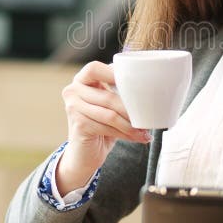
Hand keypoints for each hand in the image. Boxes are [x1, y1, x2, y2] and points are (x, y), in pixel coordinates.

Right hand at [57, 61, 150, 191]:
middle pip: (107, 96)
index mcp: (82, 79)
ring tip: (144, 130)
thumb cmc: (102, 123)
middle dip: (130, 109)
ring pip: (110, 114)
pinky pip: (108, 127)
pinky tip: (137, 137)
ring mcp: (73, 108)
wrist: (85, 153)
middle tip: (147, 115)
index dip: (112, 73)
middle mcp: (73, 91)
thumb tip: (149, 84)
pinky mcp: (78, 125)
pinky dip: (125, 134)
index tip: (134, 82)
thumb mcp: (109, 103)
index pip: (94, 68)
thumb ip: (119, 90)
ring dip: (130, 125)